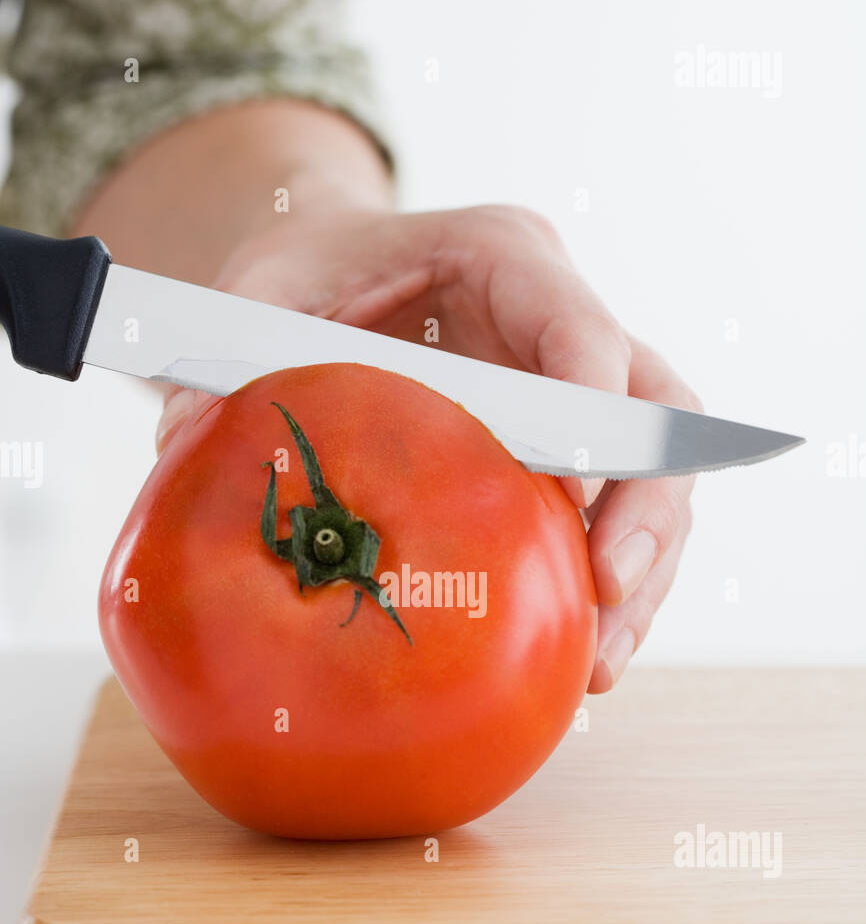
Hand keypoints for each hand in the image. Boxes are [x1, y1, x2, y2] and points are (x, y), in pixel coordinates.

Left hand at [158, 203, 698, 691]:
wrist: (334, 273)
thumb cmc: (309, 272)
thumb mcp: (257, 292)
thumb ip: (234, 361)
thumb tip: (192, 449)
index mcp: (503, 257)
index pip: (580, 327)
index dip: (593, 409)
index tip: (570, 493)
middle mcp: (558, 322)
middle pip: (655, 409)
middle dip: (646, 507)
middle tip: (606, 589)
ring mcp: (572, 392)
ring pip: (652, 480)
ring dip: (641, 574)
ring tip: (599, 666)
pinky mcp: (562, 453)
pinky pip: (611, 520)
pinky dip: (606, 592)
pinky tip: (578, 657)